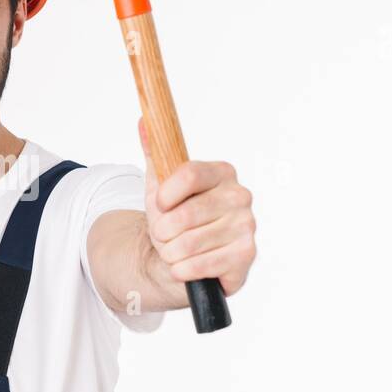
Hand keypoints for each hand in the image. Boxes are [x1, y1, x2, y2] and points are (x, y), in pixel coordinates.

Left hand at [138, 118, 256, 297]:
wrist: (184, 257)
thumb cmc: (174, 218)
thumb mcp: (159, 186)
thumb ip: (155, 153)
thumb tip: (145, 122)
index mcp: (221, 172)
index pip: (189, 174)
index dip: (165, 195)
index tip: (159, 205)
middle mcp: (240, 196)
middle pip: (185, 214)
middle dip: (163, 231)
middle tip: (165, 234)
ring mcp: (247, 226)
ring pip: (188, 243)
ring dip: (170, 252)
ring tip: (175, 250)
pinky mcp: (246, 255)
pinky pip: (200, 266)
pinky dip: (182, 270)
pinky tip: (186, 266)